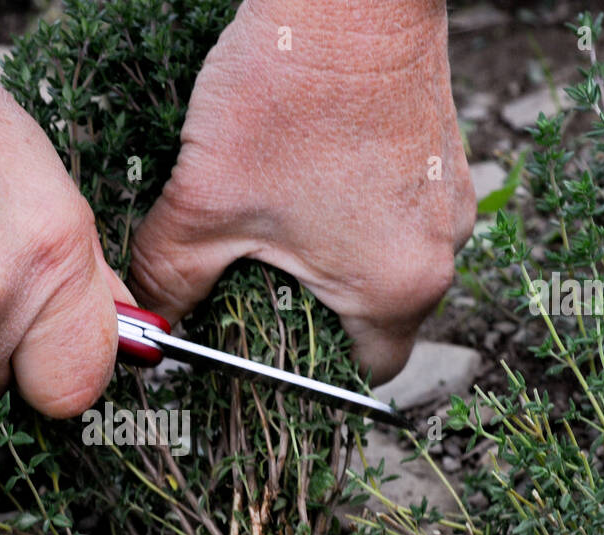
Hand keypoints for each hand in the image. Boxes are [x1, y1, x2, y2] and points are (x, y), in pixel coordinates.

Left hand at [128, 0, 473, 382]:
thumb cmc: (288, 94)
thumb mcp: (205, 203)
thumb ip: (171, 278)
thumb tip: (155, 314)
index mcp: (396, 286)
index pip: (365, 371)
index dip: (310, 370)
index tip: (268, 350)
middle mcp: (441, 251)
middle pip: (375, 318)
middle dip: (314, 312)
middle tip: (258, 286)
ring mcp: (449, 201)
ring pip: (384, 263)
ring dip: (333, 259)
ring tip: (277, 224)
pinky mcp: (443, 157)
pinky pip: (397, 214)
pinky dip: (354, 213)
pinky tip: (308, 179)